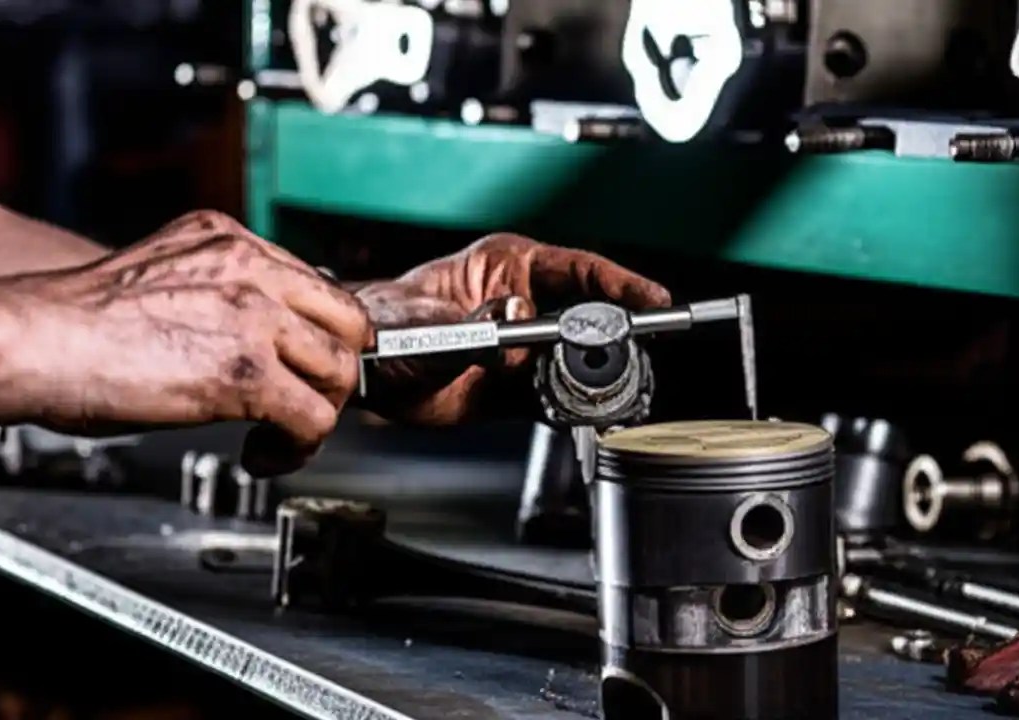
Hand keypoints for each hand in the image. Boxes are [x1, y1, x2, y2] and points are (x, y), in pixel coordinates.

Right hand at [2, 211, 370, 474]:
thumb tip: (246, 333)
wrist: (29, 339)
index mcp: (229, 240)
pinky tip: (262, 455)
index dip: (317, 336)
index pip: (317, 286)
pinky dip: (297, 449)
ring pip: (340, 372)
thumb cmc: (71, 321)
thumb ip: (212, 290)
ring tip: (279, 435)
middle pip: (348, 323)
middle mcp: (250, 269)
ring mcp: (253, 318)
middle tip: (305, 401)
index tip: (302, 365)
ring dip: (319, 414)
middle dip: (333, 371)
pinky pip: (314, 419)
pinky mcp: (246, 373)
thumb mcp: (159, 277)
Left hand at [355, 233, 670, 423]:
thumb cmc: (387, 327)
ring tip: (605, 391)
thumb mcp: (430, 322)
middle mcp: (523, 304)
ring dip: (591, 377)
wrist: (363, 374)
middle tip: (627, 357)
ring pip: (576, 360)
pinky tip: (581, 413)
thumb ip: (478, 323)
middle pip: (588, 316)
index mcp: (507, 268)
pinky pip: (555, 397)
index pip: (580, 271)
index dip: (623, 285)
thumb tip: (518, 315)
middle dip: (611, 338)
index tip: (656, 301)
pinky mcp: (515, 388)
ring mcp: (522, 348)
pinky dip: (571, 407)